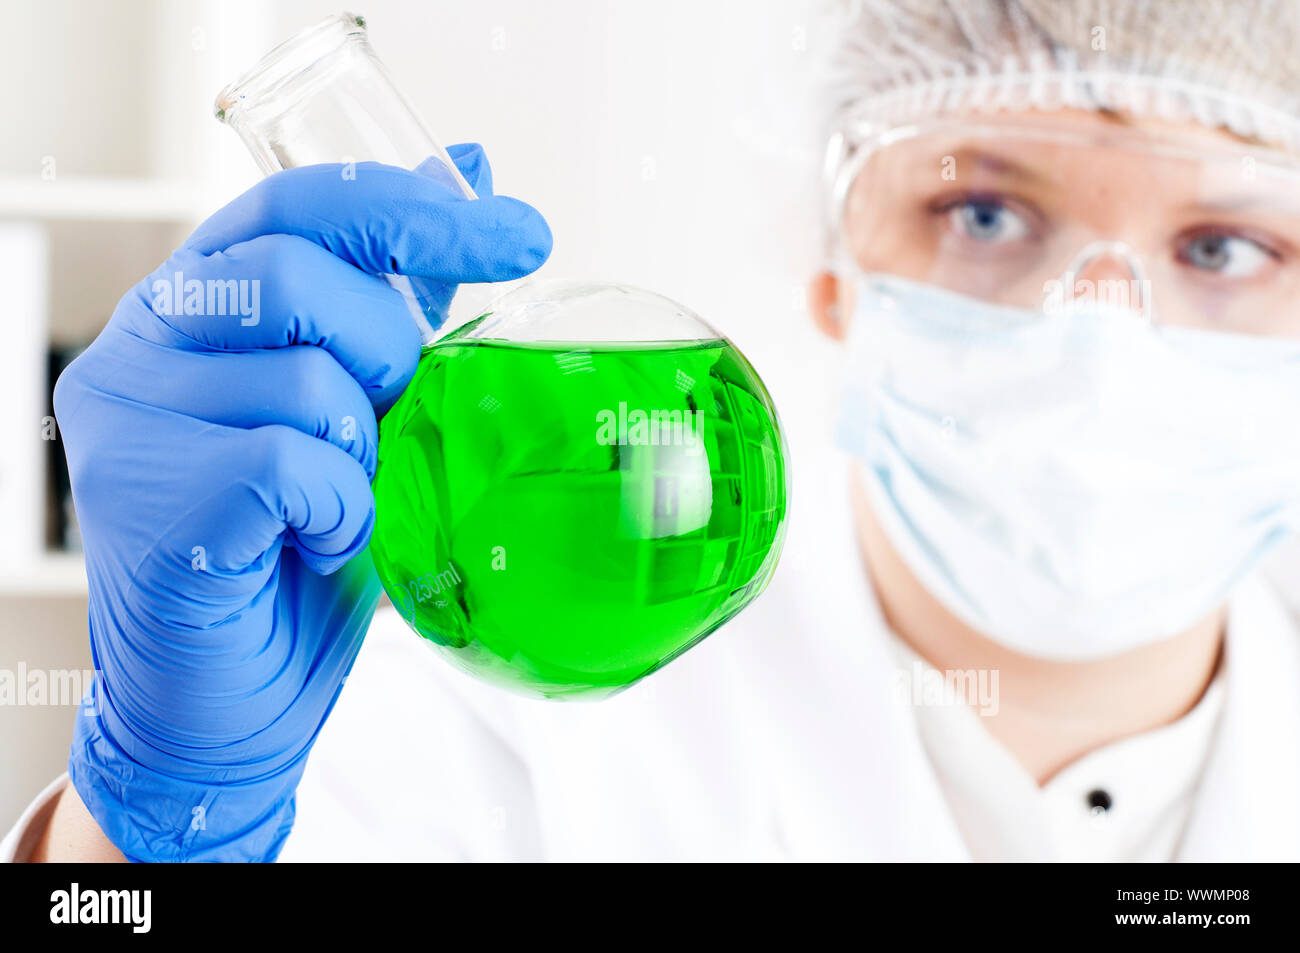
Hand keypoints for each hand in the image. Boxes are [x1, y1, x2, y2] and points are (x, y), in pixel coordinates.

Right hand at [55, 145, 550, 861]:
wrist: (233, 697)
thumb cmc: (296, 550)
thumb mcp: (363, 411)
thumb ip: (399, 298)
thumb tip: (470, 169)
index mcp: (197, 303)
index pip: (297, 205)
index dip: (411, 208)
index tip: (521, 236)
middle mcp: (142, 341)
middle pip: (300, 278)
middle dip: (388, 356)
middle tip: (395, 427)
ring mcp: (129, 414)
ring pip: (307, 378)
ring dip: (363, 455)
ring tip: (336, 503)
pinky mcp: (144, 490)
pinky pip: (293, 462)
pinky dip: (339, 511)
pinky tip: (315, 544)